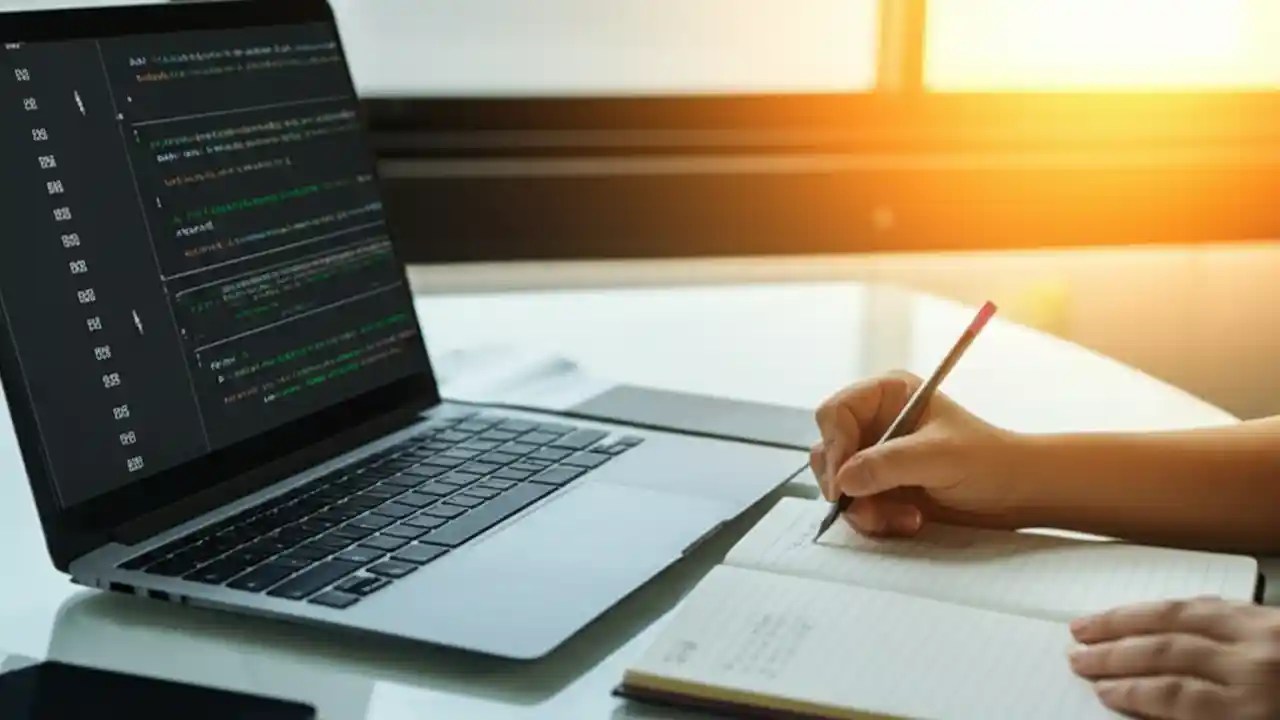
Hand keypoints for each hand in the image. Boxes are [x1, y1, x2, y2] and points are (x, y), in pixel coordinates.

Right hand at [811, 371, 1020, 536]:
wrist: (1018, 494)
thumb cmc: (988, 461)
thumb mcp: (939, 456)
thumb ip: (888, 464)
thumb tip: (843, 480)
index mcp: (887, 396)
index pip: (834, 413)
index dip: (834, 445)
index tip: (843, 481)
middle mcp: (875, 423)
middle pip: (829, 451)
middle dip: (846, 485)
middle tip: (867, 508)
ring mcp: (876, 458)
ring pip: (839, 485)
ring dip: (864, 508)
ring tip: (902, 518)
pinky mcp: (882, 489)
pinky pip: (856, 506)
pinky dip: (876, 520)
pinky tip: (910, 521)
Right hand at [1069, 597, 1279, 718]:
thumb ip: (1202, 718)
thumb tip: (1147, 706)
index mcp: (1251, 707)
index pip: (1172, 694)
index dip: (1130, 691)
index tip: (1100, 689)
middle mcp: (1253, 663)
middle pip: (1166, 650)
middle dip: (1114, 653)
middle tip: (1077, 655)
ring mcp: (1263, 632)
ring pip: (1179, 615)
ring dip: (1127, 618)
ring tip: (1091, 625)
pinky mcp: (1272, 614)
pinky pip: (1211, 602)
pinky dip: (1173, 606)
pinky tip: (1150, 611)